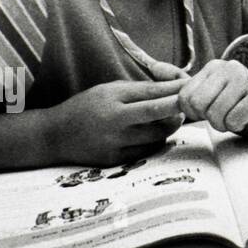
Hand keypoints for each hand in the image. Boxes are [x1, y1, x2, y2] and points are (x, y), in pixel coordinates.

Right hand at [47, 79, 184, 166]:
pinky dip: (154, 142)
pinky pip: (145, 151)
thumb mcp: (110, 90)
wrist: (54, 136)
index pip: (150, 93)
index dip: (174, 91)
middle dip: (177, 108)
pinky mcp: (113, 160)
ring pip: (155, 135)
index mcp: (112, 98)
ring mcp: (113, 143)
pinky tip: (155, 134)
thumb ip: (140, 90)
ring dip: (168, 127)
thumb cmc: (87, 107)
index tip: (192, 87)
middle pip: (155, 113)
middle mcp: (113, 121)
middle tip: (190, 104)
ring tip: (172, 119)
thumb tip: (174, 89)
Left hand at [178, 59, 247, 137]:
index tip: (211, 109)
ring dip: (224, 124)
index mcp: (214, 67)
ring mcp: (247, 80)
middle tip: (225, 114)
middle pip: (198, 104)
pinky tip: (247, 118)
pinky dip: (238, 125)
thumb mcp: (210, 93)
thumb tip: (154, 68)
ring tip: (236, 116)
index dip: (194, 112)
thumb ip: (184, 84)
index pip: (185, 97)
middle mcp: (230, 67)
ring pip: (215, 114)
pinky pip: (233, 119)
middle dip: (209, 118)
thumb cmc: (239, 106)